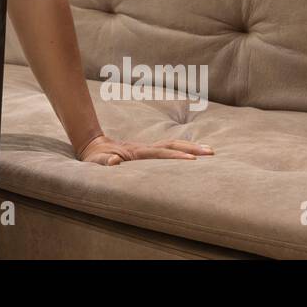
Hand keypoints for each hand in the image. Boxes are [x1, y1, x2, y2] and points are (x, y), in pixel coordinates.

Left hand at [76, 132, 214, 165]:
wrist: (94, 145)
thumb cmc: (96, 158)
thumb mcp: (96, 162)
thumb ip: (104, 161)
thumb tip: (114, 161)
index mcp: (136, 152)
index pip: (160, 154)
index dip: (176, 156)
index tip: (193, 160)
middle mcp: (145, 148)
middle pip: (172, 145)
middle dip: (192, 148)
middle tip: (211, 153)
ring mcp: (148, 148)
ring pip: (173, 144)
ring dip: (191, 146)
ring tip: (211, 151)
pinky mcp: (149, 151)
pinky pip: (169, 148)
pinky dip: (183, 148)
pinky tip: (195, 153)